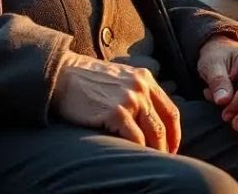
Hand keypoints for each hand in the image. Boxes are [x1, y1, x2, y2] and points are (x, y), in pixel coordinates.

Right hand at [51, 50, 180, 152]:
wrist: (62, 75)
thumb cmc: (87, 80)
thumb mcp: (119, 77)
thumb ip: (136, 91)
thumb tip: (148, 117)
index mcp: (144, 79)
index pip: (170, 110)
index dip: (174, 133)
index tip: (171, 147)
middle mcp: (141, 87)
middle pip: (163, 125)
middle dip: (165, 146)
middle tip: (162, 160)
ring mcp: (130, 99)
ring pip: (154, 133)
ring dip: (155, 151)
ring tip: (150, 162)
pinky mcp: (116, 113)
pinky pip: (136, 138)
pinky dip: (138, 150)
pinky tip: (134, 156)